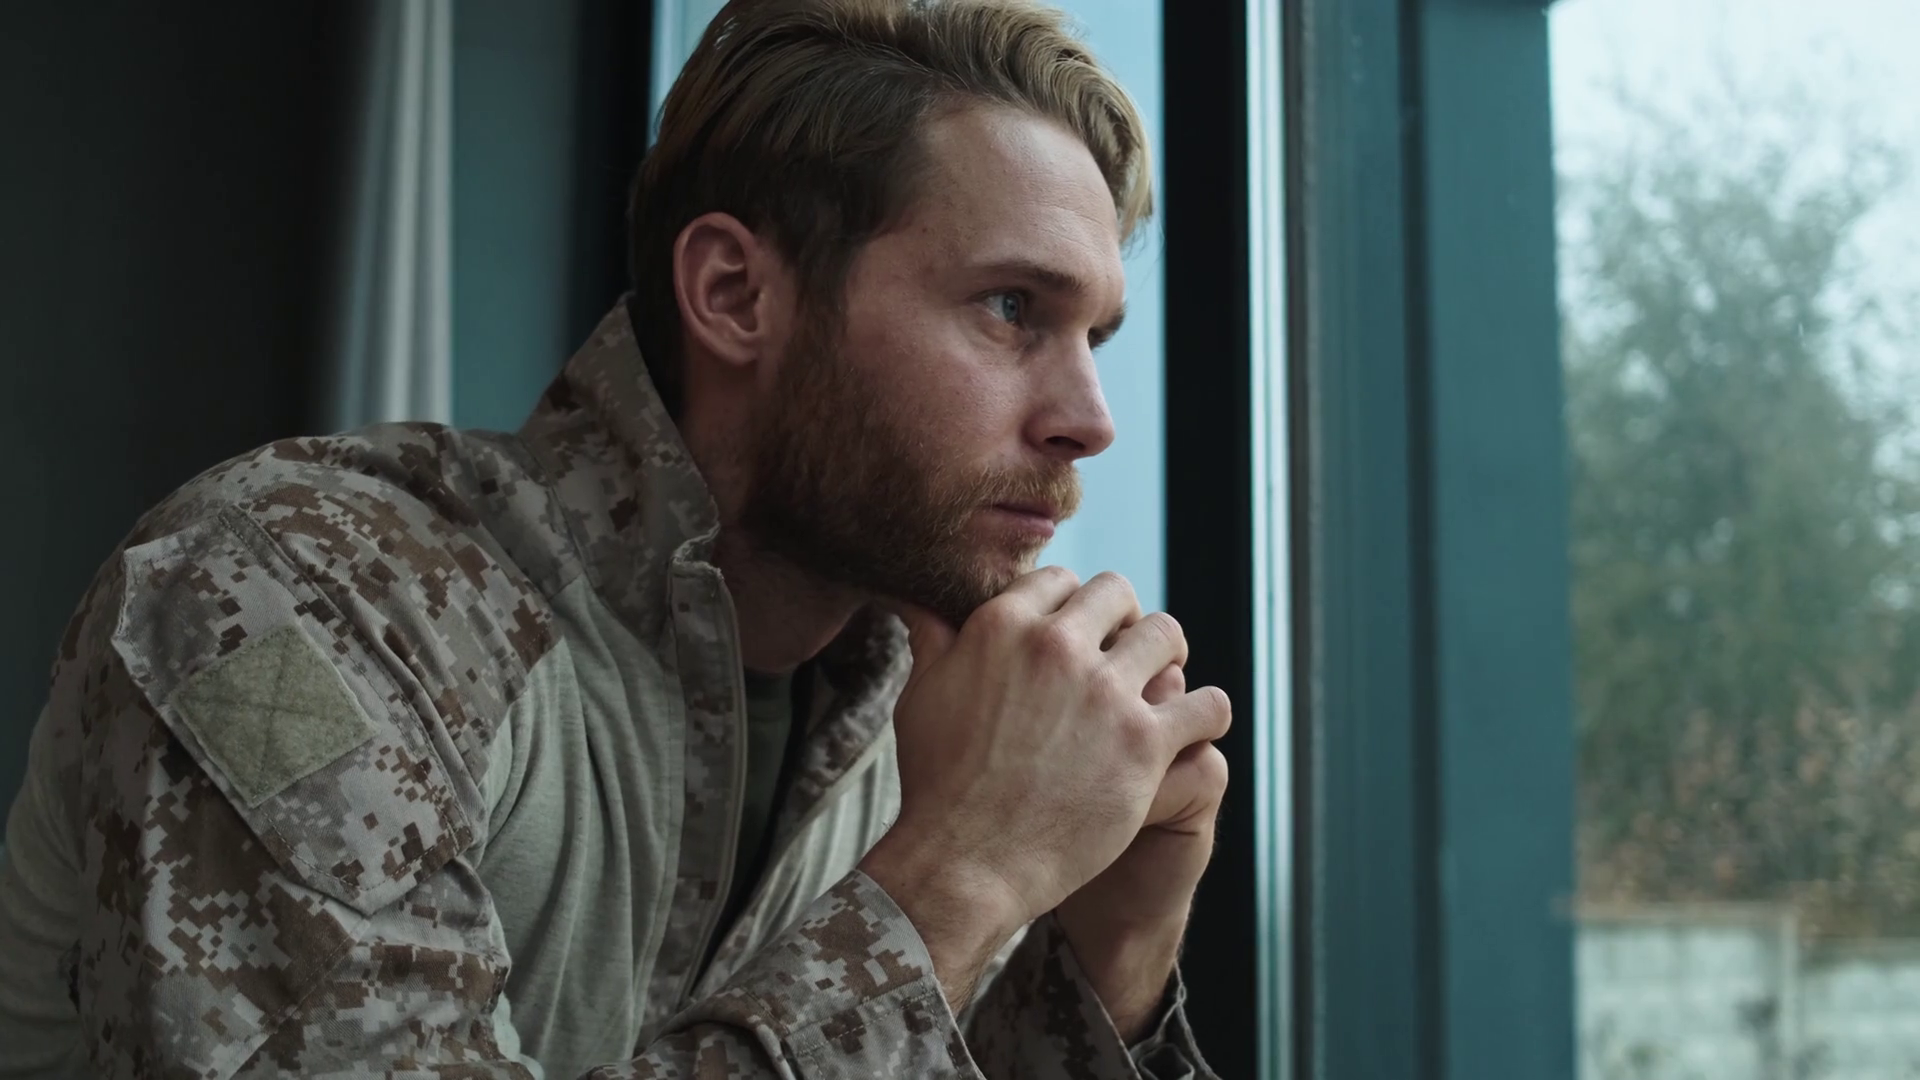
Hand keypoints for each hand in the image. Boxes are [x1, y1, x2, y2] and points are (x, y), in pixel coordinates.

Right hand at [857, 568, 1231, 1009]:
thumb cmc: (938, 782)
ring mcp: (1106, 693)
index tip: (1078, 629)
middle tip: (1124, 651)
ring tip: (1166, 679)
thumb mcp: (922, 693)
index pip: (1059, 580)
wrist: (967, 861)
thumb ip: (932, 638)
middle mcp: (1057, 647)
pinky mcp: (1144, 742)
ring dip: (1168, 653)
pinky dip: (1208, 711)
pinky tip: (1198, 722)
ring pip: (1167, 635)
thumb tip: (913, 599)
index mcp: (1002, 625)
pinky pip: (1206, 705)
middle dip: (1122, 618)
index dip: (1071, 604)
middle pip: (1117, 594)